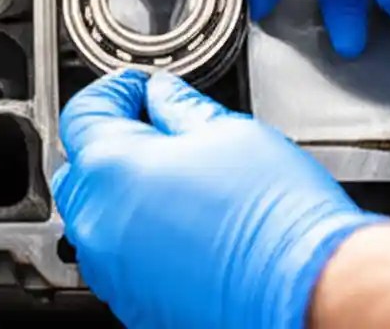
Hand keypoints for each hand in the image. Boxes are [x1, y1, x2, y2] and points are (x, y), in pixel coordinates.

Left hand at [54, 69, 381, 328]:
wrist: (308, 292)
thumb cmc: (277, 220)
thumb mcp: (230, 132)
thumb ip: (181, 107)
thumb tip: (163, 94)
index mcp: (111, 167)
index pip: (83, 112)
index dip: (114, 91)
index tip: (138, 88)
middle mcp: (98, 222)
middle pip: (82, 167)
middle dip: (113, 142)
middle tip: (159, 130)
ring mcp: (112, 268)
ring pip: (97, 215)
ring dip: (123, 192)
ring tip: (179, 181)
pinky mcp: (133, 301)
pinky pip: (118, 255)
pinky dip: (139, 234)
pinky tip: (184, 224)